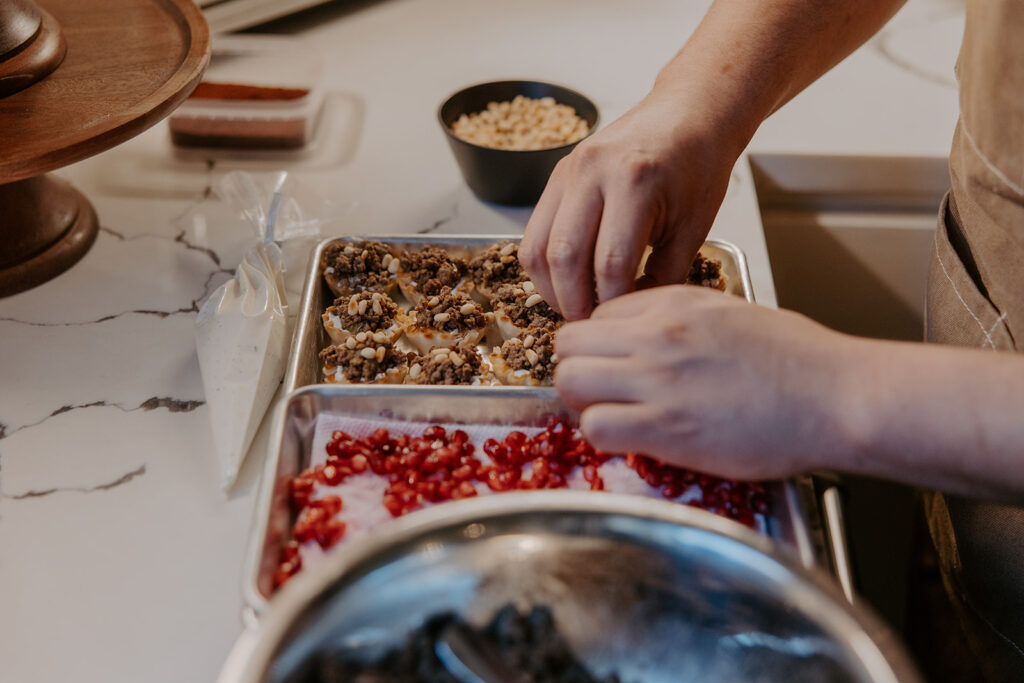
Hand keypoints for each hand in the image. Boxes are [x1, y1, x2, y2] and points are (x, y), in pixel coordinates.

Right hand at [520, 93, 740, 320]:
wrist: (688, 115)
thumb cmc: (698, 167)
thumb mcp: (694, 227)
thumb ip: (664, 276)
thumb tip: (630, 316)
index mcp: (635, 181)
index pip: (610, 263)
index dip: (612, 303)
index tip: (620, 323)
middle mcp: (593, 171)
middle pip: (563, 257)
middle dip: (573, 302)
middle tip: (590, 325)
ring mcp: (568, 171)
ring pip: (536, 247)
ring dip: (549, 287)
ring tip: (575, 306)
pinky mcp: (557, 175)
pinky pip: (534, 231)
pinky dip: (545, 264)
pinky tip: (568, 280)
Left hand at [554, 285, 854, 479]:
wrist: (835, 396)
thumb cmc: (796, 358)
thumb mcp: (727, 312)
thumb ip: (674, 317)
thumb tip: (635, 331)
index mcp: (672, 305)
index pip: (595, 316)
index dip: (598, 344)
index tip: (613, 364)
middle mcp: (656, 337)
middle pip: (567, 345)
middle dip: (577, 369)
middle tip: (602, 391)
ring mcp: (658, 381)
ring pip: (570, 383)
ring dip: (583, 403)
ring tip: (614, 414)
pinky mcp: (666, 428)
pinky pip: (596, 428)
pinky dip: (602, 436)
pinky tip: (631, 437)